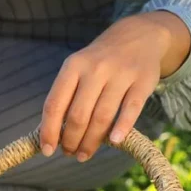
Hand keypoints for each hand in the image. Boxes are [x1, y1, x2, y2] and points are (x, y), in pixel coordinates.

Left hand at [39, 11, 190, 159]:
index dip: (49, 131)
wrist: (139, 35)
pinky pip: (131, 109)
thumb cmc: (99, 62)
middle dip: (71, 140)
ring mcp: (121, 74)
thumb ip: (64, 98)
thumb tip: (46, 135)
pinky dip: (122, 127)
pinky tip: (114, 142)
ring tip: (83, 154)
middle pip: (78, 115)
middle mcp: (96, 69)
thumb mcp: (76, 70)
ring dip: (91, 141)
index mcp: (73, 66)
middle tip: (69, 153)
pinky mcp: (143, 81)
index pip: (55, 104)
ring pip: (102, 116)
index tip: (47, 150)